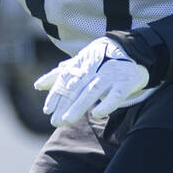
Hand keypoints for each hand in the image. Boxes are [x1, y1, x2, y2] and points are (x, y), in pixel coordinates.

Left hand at [34, 36, 148, 126]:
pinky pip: (117, 94)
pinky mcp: (127, 81)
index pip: (66, 80)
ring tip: (67, 120)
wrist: (134, 50)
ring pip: (92, 91)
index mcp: (83, 64)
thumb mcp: (81, 65)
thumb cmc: (102, 61)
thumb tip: (38, 85)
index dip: (56, 95)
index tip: (47, 110)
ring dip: (79, 106)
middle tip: (55, 122)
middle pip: (77, 88)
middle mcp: (95, 68)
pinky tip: (97, 114)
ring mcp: (111, 74)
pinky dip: (107, 103)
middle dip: (64, 104)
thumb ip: (60, 75)